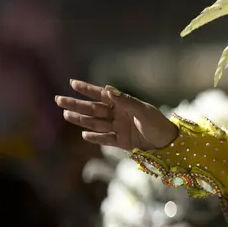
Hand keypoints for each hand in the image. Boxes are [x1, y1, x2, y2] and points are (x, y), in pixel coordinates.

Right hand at [56, 81, 178, 150]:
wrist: (169, 143)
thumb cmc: (158, 123)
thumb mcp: (143, 110)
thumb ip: (125, 101)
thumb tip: (108, 90)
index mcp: (124, 104)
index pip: (102, 95)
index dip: (87, 89)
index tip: (72, 83)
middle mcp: (119, 115)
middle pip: (94, 109)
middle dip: (77, 104)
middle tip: (59, 100)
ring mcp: (119, 128)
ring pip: (96, 123)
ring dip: (82, 120)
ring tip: (66, 115)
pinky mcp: (121, 142)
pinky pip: (106, 139)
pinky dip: (96, 138)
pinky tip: (85, 135)